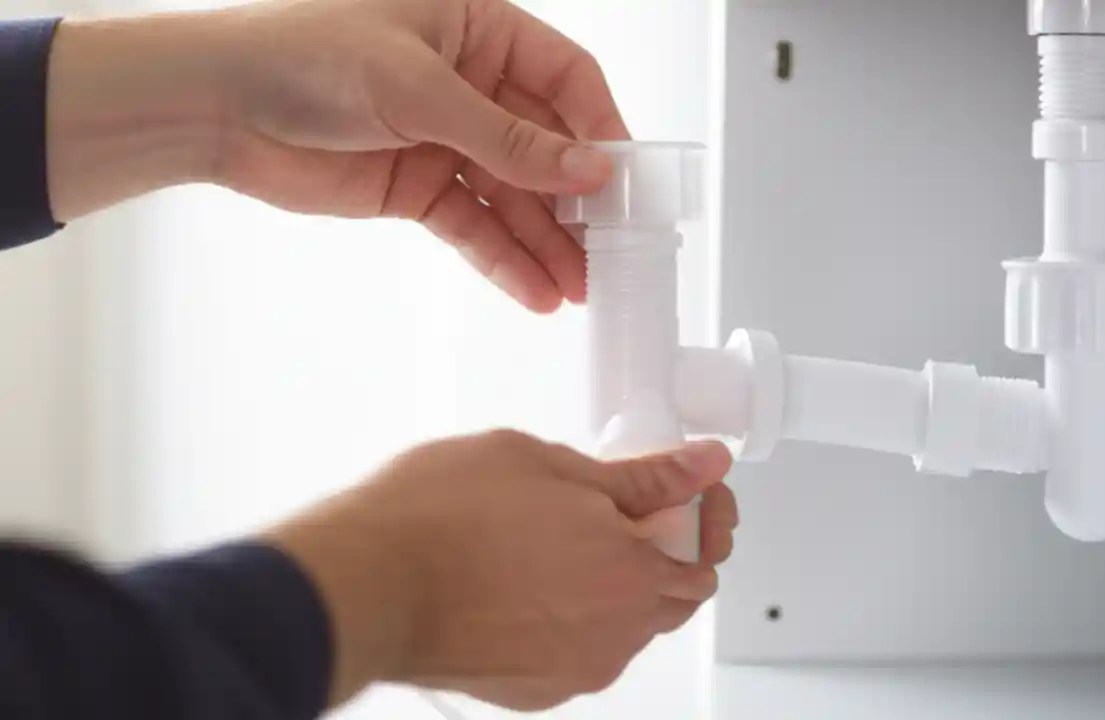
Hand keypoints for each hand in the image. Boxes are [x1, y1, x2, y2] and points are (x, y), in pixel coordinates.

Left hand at [47, 0, 629, 311]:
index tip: (628, 180)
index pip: (567, 78)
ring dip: (547, 243)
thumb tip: (590, 167)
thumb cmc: (302, 56)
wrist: (216, 107)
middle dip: (578, 202)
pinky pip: (474, 227)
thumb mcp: (421, 91)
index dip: (601, 128)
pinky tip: (534, 290)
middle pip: (547, 147)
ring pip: (514, 197)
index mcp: (478, 30)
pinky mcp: (418, 188)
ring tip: (578, 287)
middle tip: (611, 250)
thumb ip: (510, 139)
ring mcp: (445, 139)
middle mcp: (469, 84)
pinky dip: (503, 259)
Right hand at [265, 430, 736, 710]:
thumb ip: (643, 475)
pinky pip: (578, 649)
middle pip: (673, 594)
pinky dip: (570, 617)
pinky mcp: (536, 691)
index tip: (680, 495)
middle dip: (659, 551)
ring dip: (612, 585)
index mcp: (631, 572)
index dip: (699, 516)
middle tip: (612, 510)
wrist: (368, 581)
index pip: (707, 555)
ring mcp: (575, 669)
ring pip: (623, 625)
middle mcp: (614, 633)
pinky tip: (527, 578)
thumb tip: (702, 466)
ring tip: (555, 539)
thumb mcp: (551, 464)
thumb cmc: (441, 518)